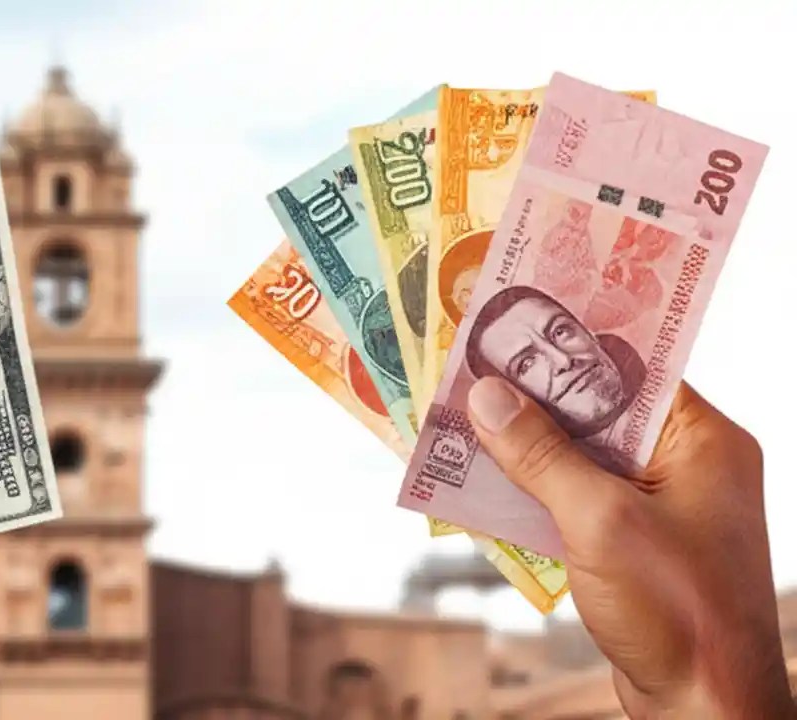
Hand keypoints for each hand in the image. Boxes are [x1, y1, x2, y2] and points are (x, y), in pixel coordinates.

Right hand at [467, 378, 792, 718]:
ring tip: (461, 422)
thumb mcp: (600, 521)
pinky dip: (534, 490)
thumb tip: (487, 396)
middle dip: (533, 397)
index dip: (567, 346)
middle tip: (468, 372)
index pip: (632, 369)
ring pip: (581, 456)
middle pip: (598, 411)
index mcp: (704, 441)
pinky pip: (577, 497)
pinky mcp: (635, 542)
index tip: (507, 327)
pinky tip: (485, 484)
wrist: (705, 708)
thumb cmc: (678, 613)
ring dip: (525, 447)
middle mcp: (688, 464)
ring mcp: (662, 505)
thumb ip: (541, 455)